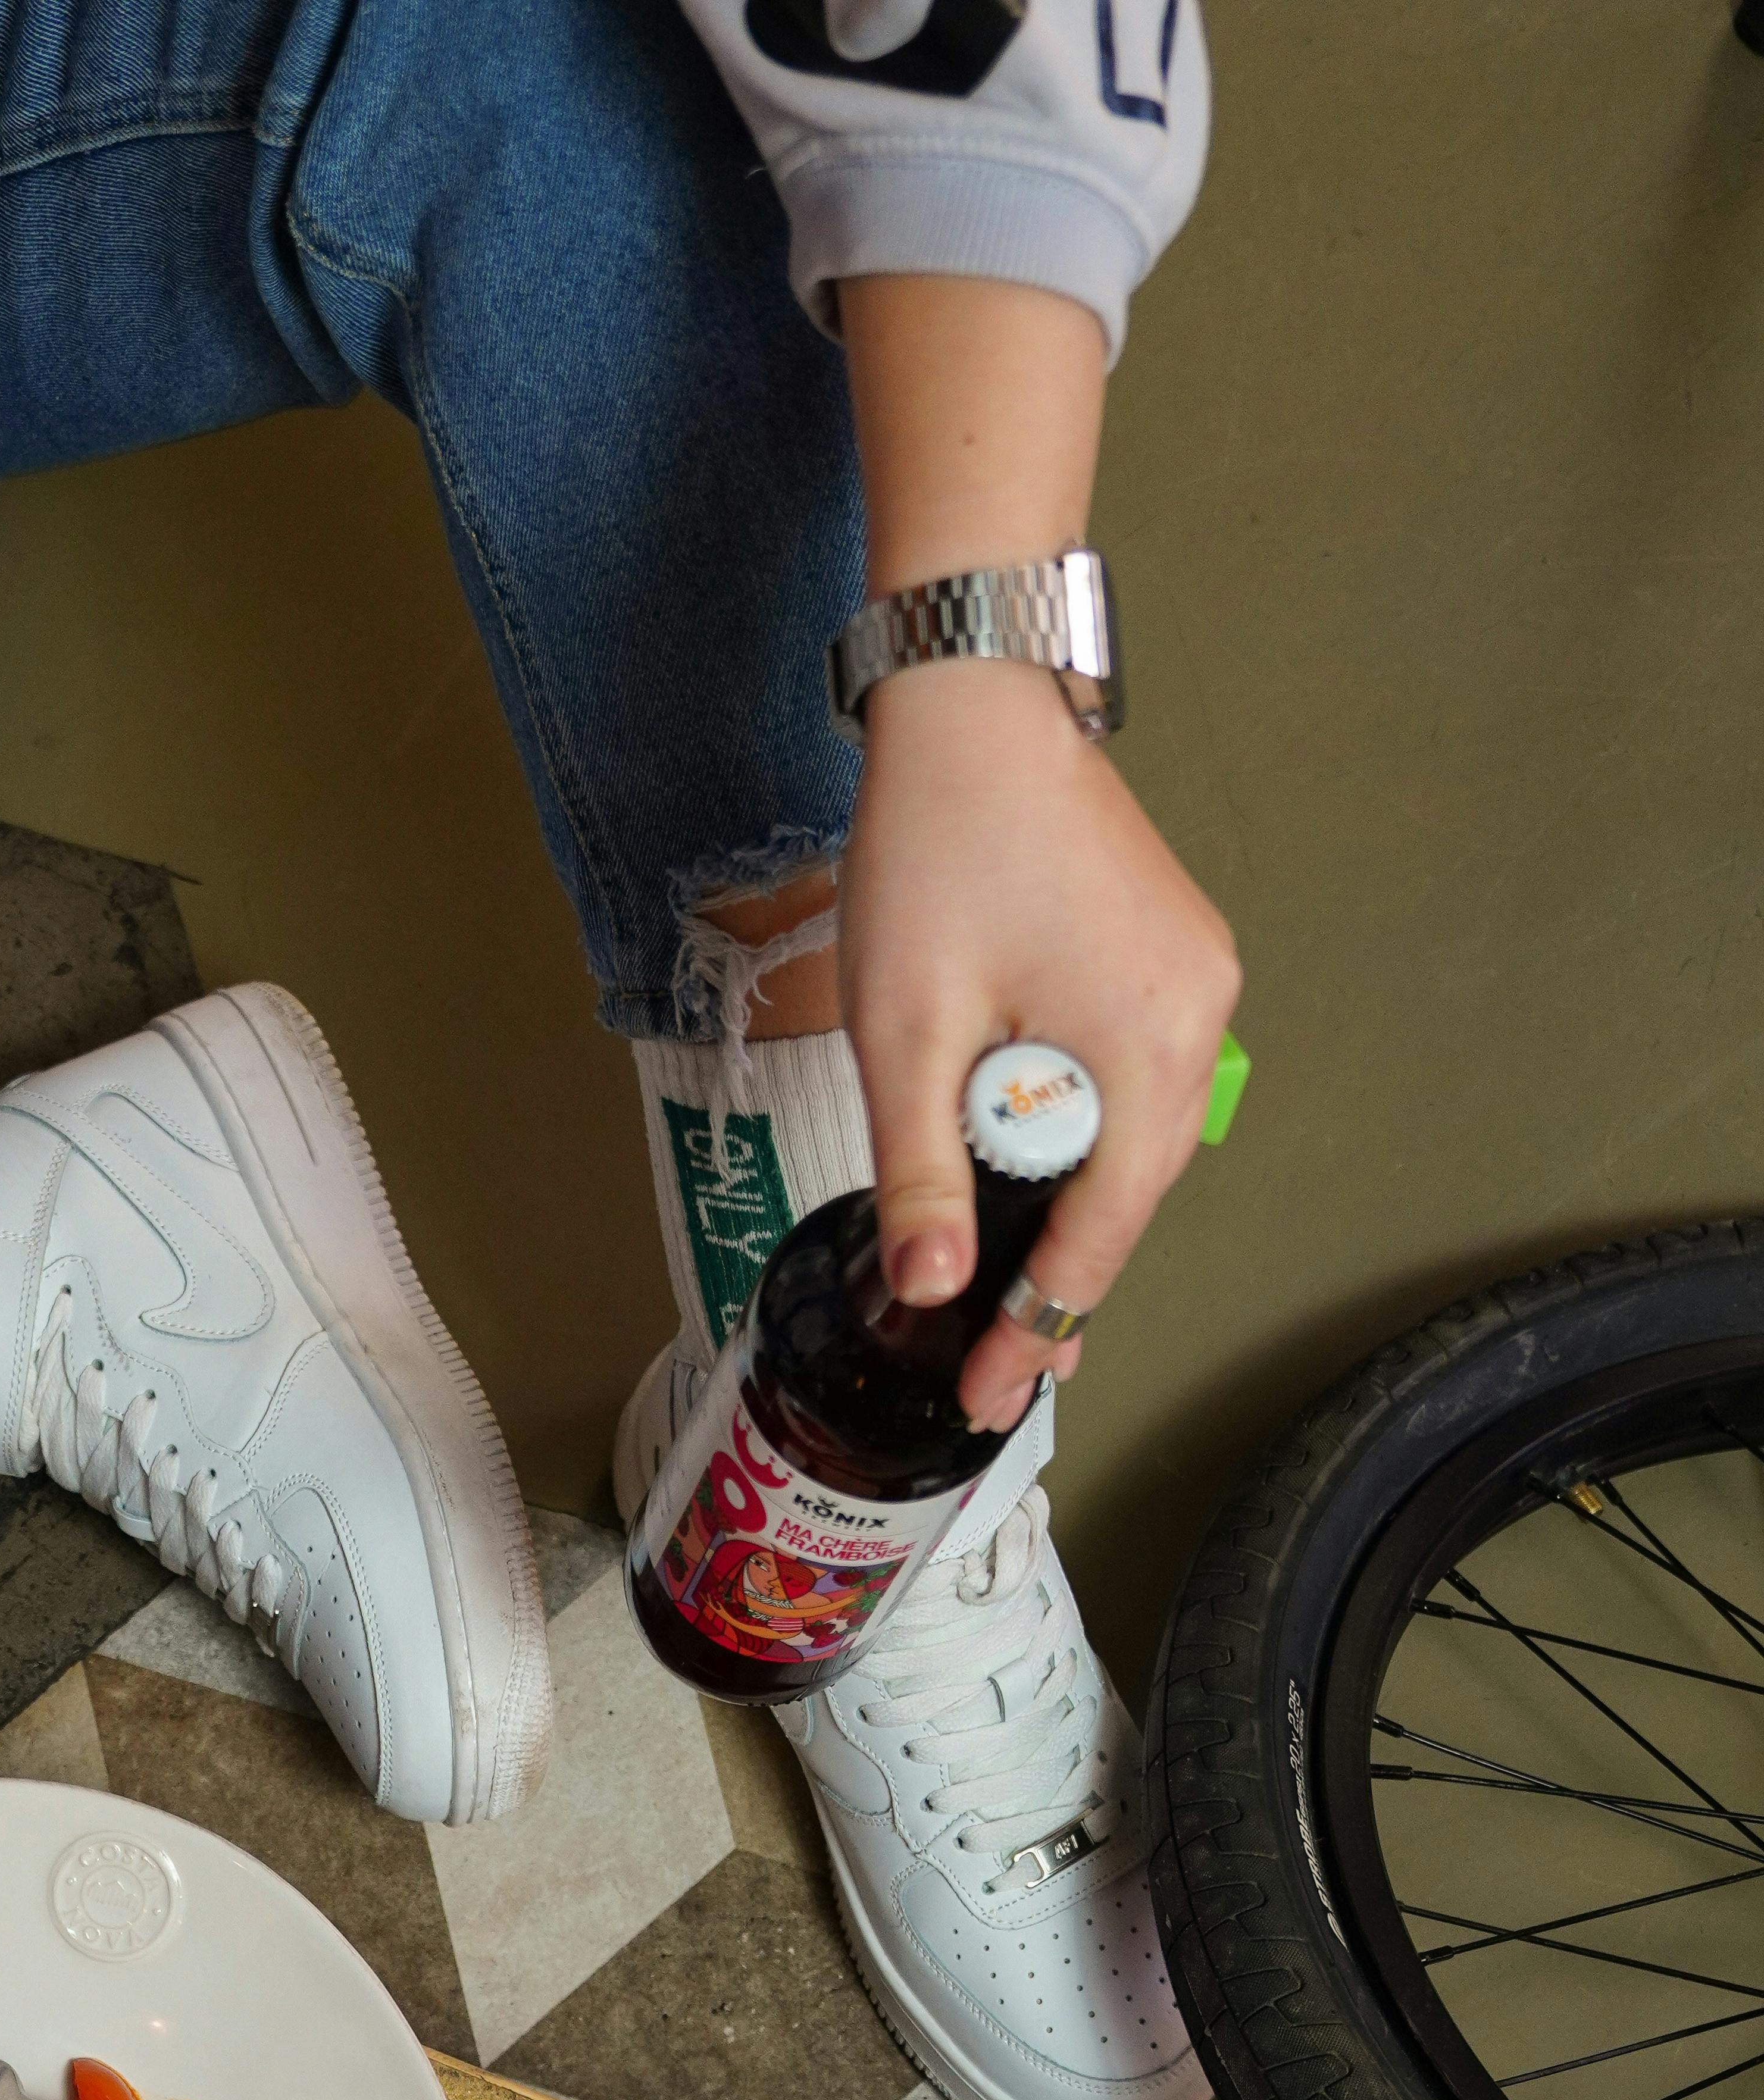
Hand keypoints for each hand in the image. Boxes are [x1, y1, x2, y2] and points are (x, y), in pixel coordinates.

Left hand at [840, 665, 1238, 1429]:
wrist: (971, 707)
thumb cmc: (937, 848)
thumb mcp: (906, 1035)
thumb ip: (921, 1173)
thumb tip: (933, 1289)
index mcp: (1149, 1044)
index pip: (1104, 1229)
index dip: (1041, 1320)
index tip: (990, 1389)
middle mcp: (1198, 1015)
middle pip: (1128, 1192)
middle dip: (1057, 1278)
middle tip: (990, 1361)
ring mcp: (1193, 981)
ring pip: (1130, 1140)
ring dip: (1064, 1208)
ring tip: (999, 1289)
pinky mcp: (1167, 956)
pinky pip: (1127, 1081)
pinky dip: (1074, 1135)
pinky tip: (1020, 1173)